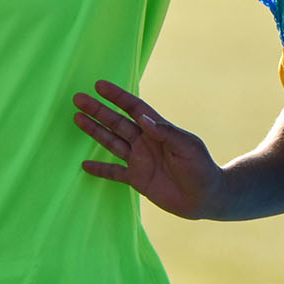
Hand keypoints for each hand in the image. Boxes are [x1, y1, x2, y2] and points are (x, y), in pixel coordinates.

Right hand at [74, 80, 222, 218]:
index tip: (100, 85)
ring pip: (112, 142)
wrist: (206, 198)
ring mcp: (140, 160)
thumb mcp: (188, 146)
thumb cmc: (202, 168)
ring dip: (94, 131)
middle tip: (78, 98)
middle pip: (117, 122)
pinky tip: (84, 165)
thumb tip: (143, 118)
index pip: (134, 108)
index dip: (117, 96)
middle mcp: (145, 142)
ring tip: (77, 118)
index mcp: (158, 129)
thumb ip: (166, 132)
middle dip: (97, 110)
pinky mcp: (137, 179)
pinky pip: (114, 173)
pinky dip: (100, 170)